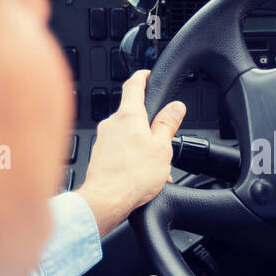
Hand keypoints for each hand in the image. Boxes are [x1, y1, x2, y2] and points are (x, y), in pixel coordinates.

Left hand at [77, 70, 185, 234]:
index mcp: (128, 116)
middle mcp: (111, 123)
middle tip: (161, 134)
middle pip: (131, 113)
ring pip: (125, 134)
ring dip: (140, 144)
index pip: (134, 85)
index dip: (142, 76)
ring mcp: (102, 140)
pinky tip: (140, 174)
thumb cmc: (132, 176)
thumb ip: (168, 124)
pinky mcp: (99, 156)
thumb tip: (176, 107)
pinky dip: (130, 157)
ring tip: (153, 164)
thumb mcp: (161, 148)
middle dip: (146, 121)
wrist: (106, 200)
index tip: (147, 74)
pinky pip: (118, 150)